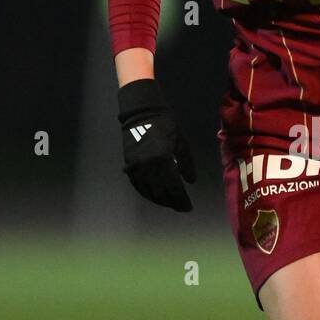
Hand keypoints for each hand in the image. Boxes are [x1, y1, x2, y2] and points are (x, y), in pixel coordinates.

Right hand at [117, 78, 195, 211]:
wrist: (142, 112)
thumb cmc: (165, 125)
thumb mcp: (181, 142)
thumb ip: (186, 163)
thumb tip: (190, 182)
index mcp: (163, 159)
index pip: (174, 187)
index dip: (181, 199)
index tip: (188, 207)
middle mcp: (148, 166)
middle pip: (161, 192)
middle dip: (172, 202)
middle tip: (180, 207)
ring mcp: (136, 166)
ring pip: (148, 191)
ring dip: (160, 200)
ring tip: (169, 203)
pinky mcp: (129, 165)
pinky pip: (137, 185)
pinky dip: (146, 193)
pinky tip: (154, 196)